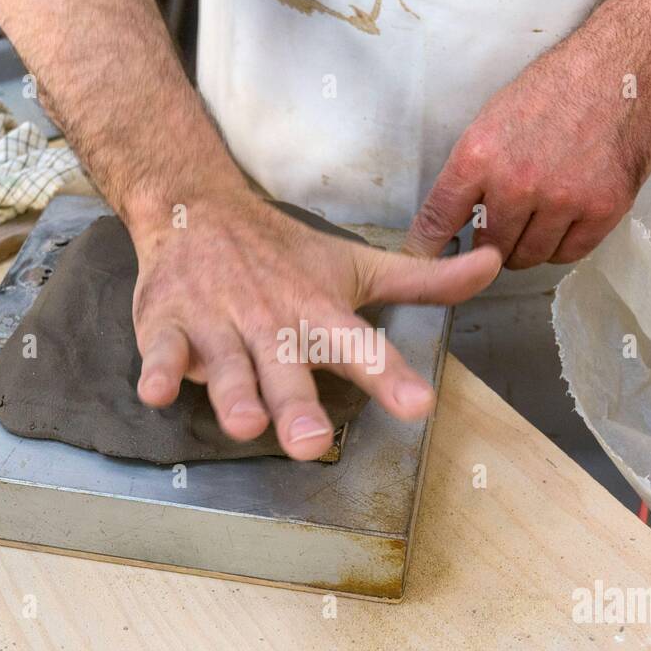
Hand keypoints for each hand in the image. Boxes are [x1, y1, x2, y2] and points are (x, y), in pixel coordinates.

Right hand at [128, 189, 501, 459]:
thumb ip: (423, 281)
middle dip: (299, 406)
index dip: (390, 376)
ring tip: (246, 424)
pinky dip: (158, 369)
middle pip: (288, 369)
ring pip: (227, 365)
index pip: (361, 347)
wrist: (199, 208)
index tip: (416, 404)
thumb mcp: (356, 266)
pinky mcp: (169, 324)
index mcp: (320, 312)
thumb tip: (494, 264)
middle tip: (313, 442)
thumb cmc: (284, 253)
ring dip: (234, 392)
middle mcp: (272, 321)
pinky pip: (162, 351)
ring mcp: (219, 323)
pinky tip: (156, 390)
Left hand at [405, 34, 650, 266]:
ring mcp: (561, 200)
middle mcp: (516, 183)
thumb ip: (473, 171)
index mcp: (480, 156)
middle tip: (505, 227)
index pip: (438, 218)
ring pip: (529, 256)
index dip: (426, 248)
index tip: (423, 260)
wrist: (621, 67)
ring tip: (540, 217)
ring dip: (529, 246)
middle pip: (489, 248)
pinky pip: (568, 253)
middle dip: (493, 243)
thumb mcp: (494, 118)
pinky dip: (564, 244)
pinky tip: (566, 219)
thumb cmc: (557, 87)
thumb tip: (455, 217)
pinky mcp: (602, 210)